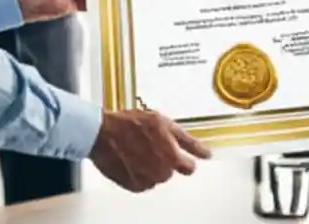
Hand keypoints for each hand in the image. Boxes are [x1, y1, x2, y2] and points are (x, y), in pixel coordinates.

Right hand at [91, 109, 211, 192]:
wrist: (102, 133)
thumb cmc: (130, 124)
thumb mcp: (163, 123)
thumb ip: (187, 141)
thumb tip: (206, 153)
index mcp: (172, 157)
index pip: (190, 167)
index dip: (186, 159)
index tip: (185, 156)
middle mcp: (161, 172)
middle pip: (171, 170)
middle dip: (165, 159)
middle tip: (151, 144)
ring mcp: (147, 180)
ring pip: (157, 176)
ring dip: (152, 166)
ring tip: (139, 149)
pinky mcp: (133, 186)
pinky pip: (144, 182)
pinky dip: (140, 172)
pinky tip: (132, 158)